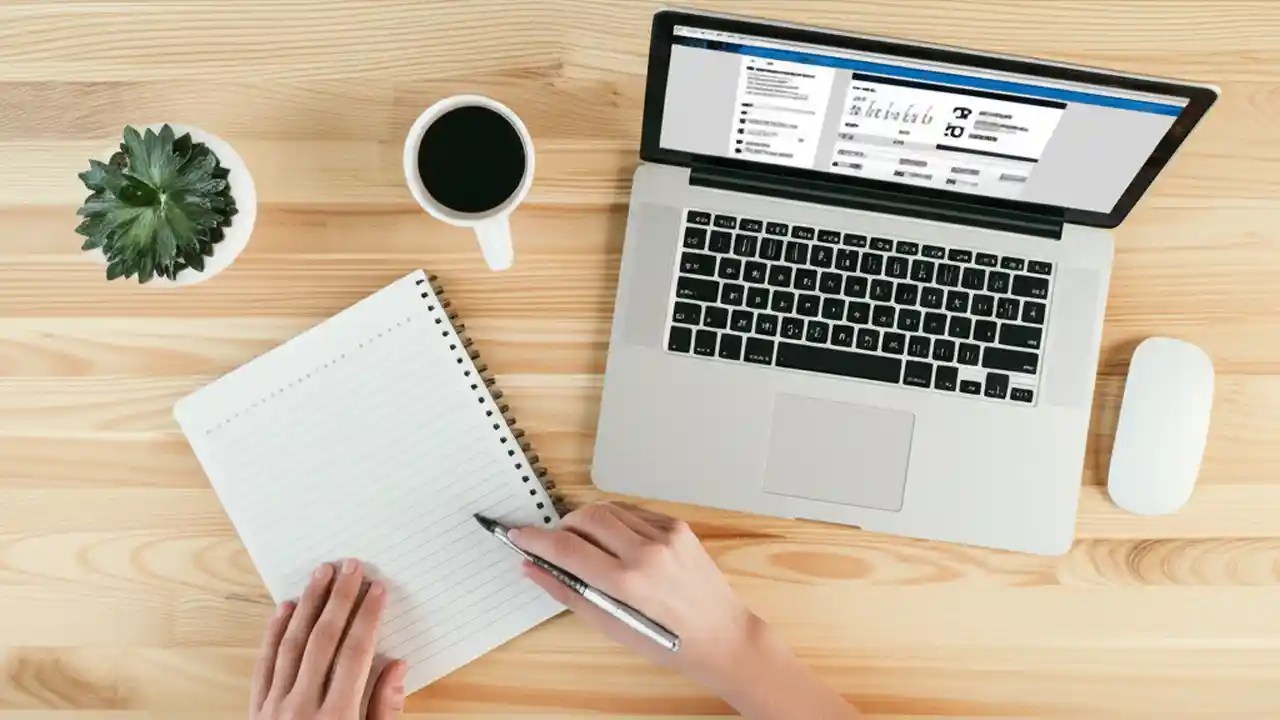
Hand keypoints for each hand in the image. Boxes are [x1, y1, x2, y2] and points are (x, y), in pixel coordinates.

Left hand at [250, 559, 406, 719]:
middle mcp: (302, 708)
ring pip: (291, 645)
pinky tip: (284, 608)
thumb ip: (384, 710)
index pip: (355, 654)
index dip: (368, 618)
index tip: (377, 590)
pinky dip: (274, 634)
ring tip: (321, 574)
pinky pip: (264, 664)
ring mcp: (274, 708)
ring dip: (308, 605)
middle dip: (339, 599)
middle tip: (350, 567)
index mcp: (336, 717)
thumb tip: (397, 667)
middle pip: (323, 640)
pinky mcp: (256, 710)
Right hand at [511, 503, 856, 717]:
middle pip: (585, 517)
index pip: (567, 548)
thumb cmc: (669, 641)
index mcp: (627, 582)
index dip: (535, 538)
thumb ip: (567, 592)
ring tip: (586, 545)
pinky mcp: (677, 527)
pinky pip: (634, 512)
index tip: (519, 535)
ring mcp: (665, 536)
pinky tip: (616, 542)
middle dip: (563, 526)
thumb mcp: (611, 625)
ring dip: (588, 522)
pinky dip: (616, 522)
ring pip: (608, 510)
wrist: (721, 635)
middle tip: (555, 542)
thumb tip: (533, 568)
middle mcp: (647, 553)